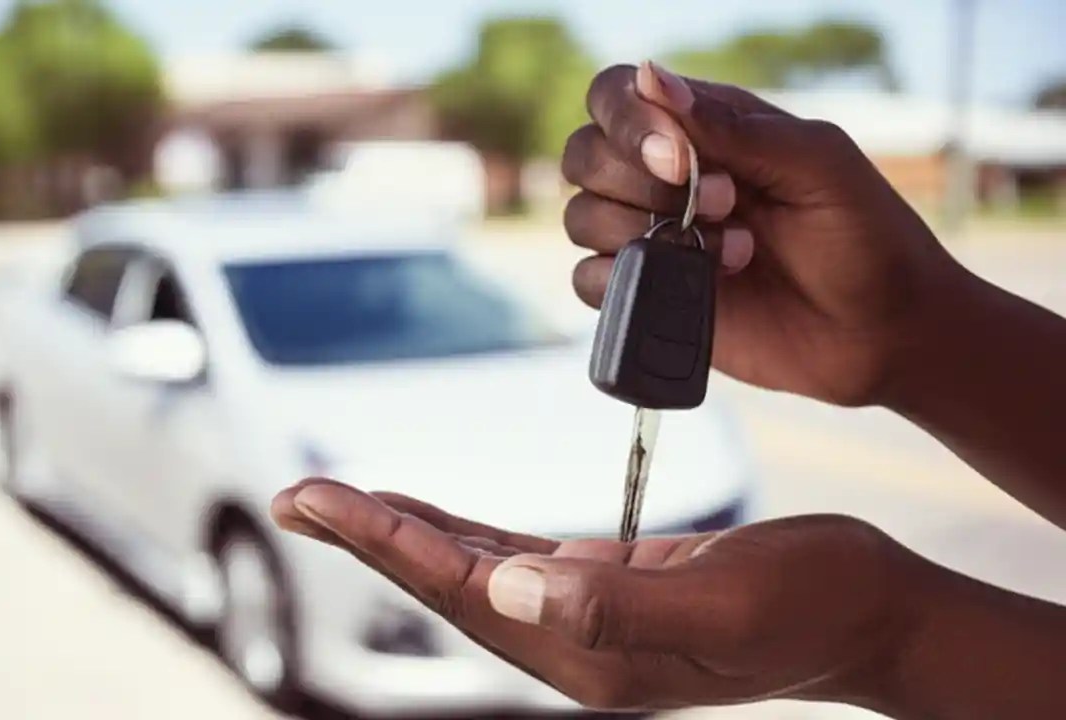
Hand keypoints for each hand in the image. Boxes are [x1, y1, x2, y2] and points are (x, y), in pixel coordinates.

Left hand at [271, 479, 931, 711]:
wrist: (864, 611)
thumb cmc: (812, 602)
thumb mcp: (724, 602)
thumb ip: (614, 602)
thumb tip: (507, 589)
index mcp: (586, 652)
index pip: (460, 591)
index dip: (385, 543)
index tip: (315, 502)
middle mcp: (570, 642)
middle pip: (444, 584)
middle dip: (368, 538)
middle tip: (294, 498)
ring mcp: (582, 617)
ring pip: (468, 570)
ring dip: (402, 532)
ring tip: (336, 501)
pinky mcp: (600, 586)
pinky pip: (509, 556)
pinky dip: (457, 531)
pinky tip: (425, 514)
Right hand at [564, 62, 970, 406]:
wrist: (883, 333)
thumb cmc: (865, 236)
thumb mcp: (816, 163)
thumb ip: (732, 125)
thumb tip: (650, 77)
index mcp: (702, 128)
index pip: (615, 95)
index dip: (627, 121)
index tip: (678, 158)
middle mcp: (663, 178)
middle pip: (583, 154)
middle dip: (639, 181)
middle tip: (723, 204)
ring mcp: (652, 238)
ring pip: (580, 216)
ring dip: (645, 233)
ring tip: (734, 253)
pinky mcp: (649, 297)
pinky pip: (588, 281)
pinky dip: (627, 282)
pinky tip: (697, 287)